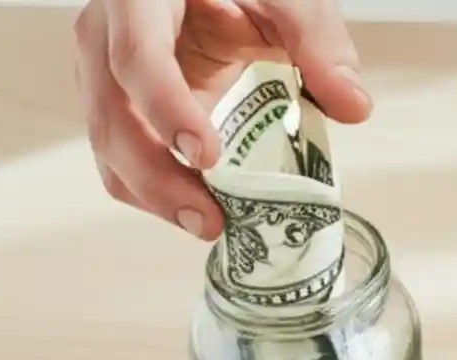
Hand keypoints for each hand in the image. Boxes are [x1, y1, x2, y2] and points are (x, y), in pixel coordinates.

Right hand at [72, 0, 368, 239]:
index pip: (138, 57)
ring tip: (210, 226)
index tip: (207, 155)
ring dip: (154, 196)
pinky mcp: (117, 106)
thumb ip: (318, 42)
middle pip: (111, 115)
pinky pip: (120, 157)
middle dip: (156, 177)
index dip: (166, 108)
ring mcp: (103, 74)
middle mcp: (105, 36)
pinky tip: (200, 210)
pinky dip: (155, 191)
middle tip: (210, 220)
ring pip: (108, 146)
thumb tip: (353, 107)